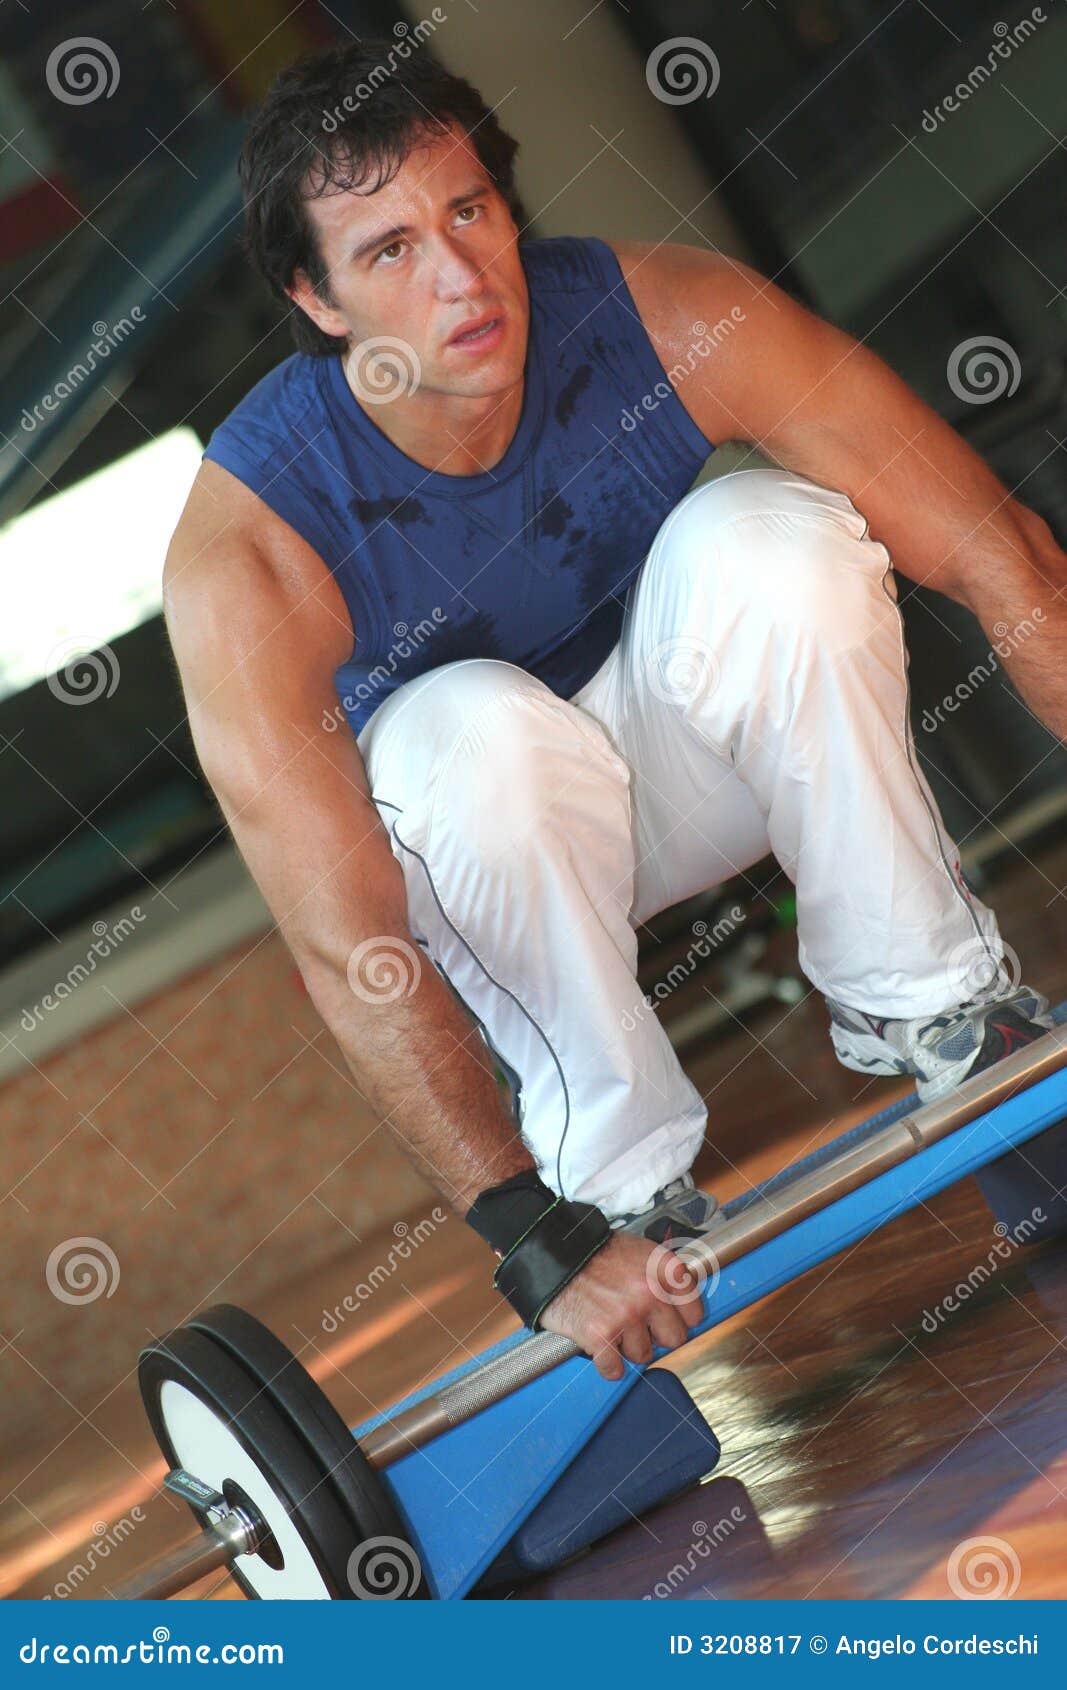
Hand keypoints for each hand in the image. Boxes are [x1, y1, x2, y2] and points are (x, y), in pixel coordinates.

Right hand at [538, 1231, 704, 1379]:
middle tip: (638, 1325)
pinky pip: (614, 1369)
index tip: (667, 1318)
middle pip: (674, 1339)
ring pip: (642, 1355)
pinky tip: (600, 1347)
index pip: (694, 1313)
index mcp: (665, 1270)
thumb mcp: (640, 1252)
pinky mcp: (601, 1335)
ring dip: (626, 1347)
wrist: (554, 1255)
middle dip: (656, 1336)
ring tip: (612, 1326)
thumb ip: (662, 1277)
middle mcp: (650, 1293)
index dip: (679, 1318)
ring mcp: (626, 1315)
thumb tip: (680, 1307)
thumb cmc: (595, 1253)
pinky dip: (606, 1364)